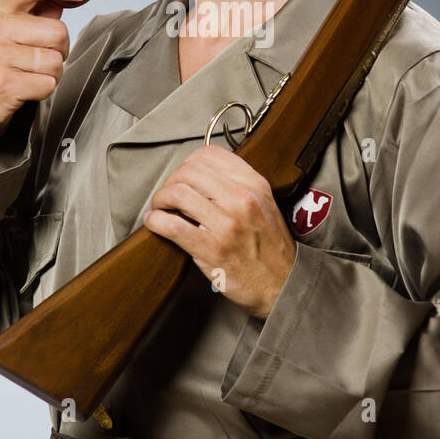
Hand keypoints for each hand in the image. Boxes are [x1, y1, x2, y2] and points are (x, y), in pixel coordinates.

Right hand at [0, 0, 86, 168]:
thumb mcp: (10, 33)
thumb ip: (36, 15)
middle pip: (58, 32)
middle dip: (60, 50)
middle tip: (43, 59)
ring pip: (56, 61)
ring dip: (52, 74)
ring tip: (31, 75)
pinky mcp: (4, 84)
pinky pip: (48, 84)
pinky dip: (44, 90)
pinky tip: (27, 89)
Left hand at [142, 144, 296, 319]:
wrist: (284, 283)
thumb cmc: (271, 247)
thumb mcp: (264, 204)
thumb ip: (238, 185)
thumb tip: (200, 176)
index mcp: (254, 185)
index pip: (209, 155)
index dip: (187, 164)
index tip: (183, 177)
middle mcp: (242, 199)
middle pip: (189, 171)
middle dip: (170, 182)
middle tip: (166, 196)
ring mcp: (228, 224)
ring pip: (178, 194)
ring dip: (160, 200)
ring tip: (159, 208)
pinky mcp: (213, 249)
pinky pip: (174, 226)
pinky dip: (156, 222)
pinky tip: (155, 224)